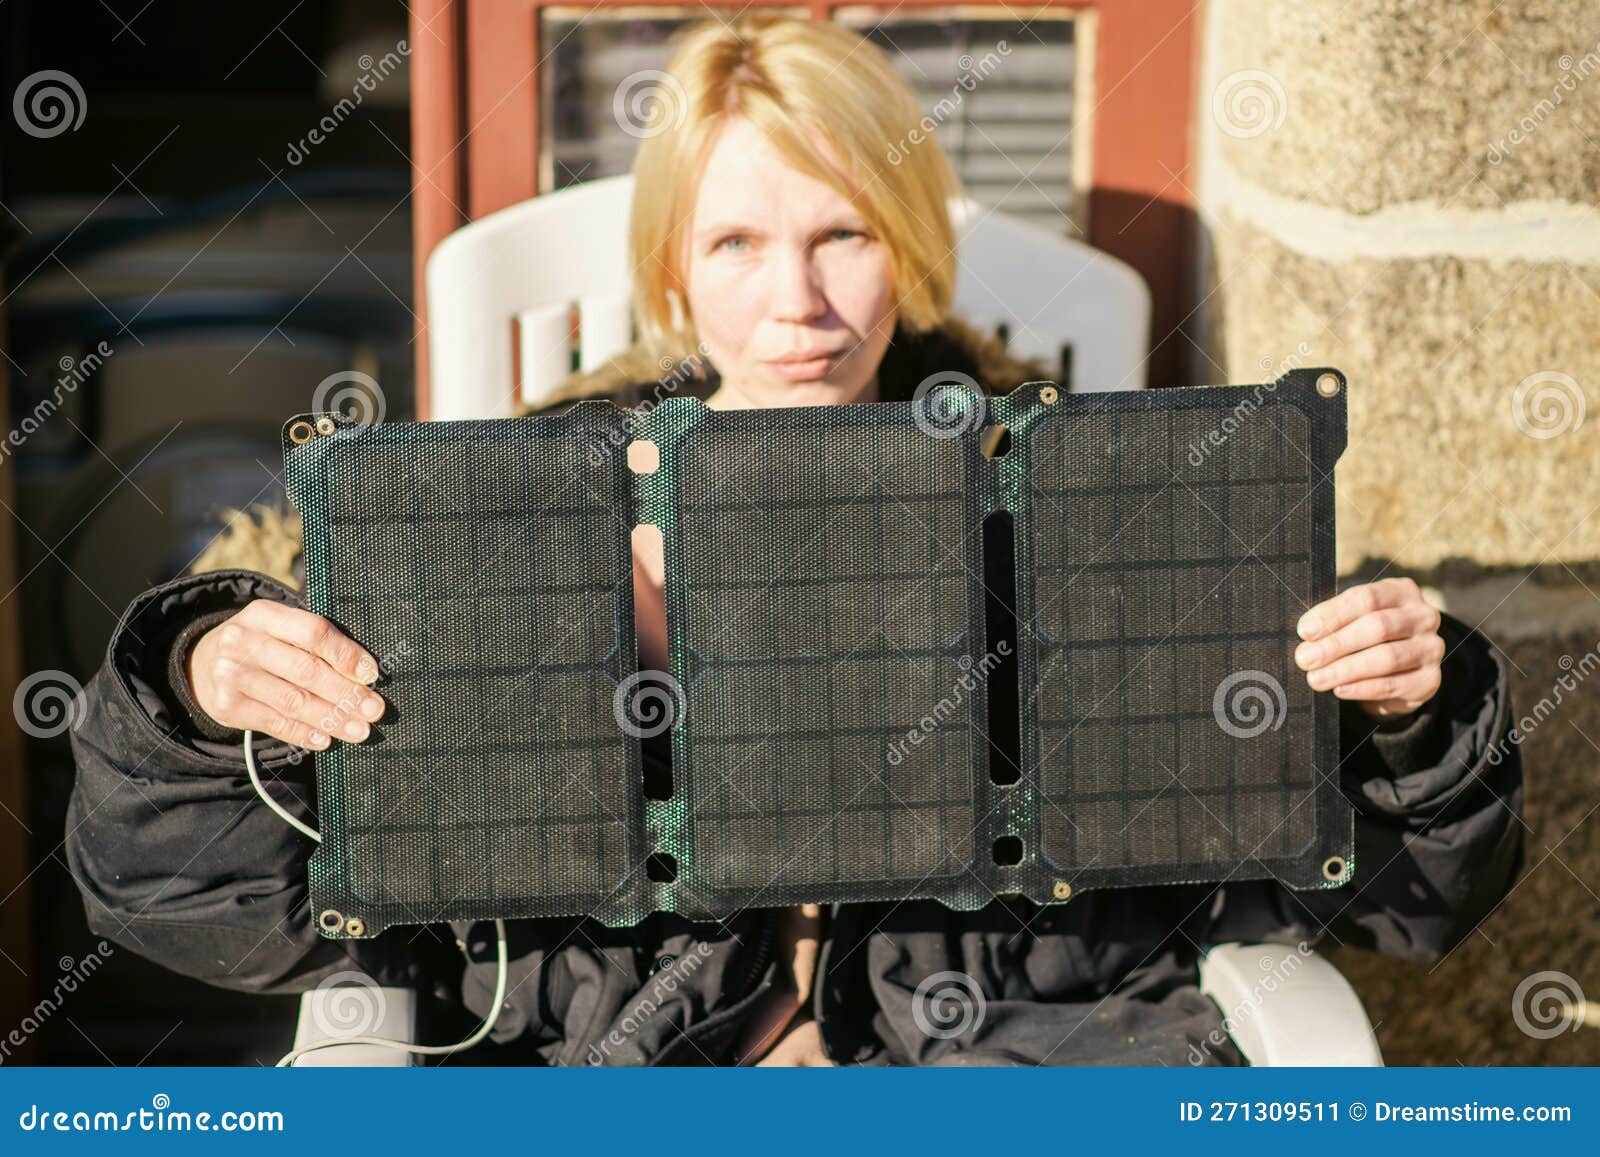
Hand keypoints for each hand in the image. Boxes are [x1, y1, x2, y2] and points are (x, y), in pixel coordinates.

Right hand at [187, 599, 385, 749]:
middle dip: (346, 693)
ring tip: (359, 730)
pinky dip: (304, 733)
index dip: (346, 654)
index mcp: (263, 614)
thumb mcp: (279, 628)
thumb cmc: (261, 644)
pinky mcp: (227, 706)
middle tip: (374, 710)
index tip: (371, 674)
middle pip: (305, 670)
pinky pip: (274, 723)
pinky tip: (326, 739)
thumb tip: (364, 673)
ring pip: (292, 701)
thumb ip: (315, 641)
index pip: (312, 632)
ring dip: (331, 718)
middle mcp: (243, 642)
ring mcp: (232, 675)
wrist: (201, 664)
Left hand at [1292, 577, 1443, 722]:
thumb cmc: (1365, 635)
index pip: (1366, 598)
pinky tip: (1340, 689)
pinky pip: (1393, 684)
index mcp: (1401, 592)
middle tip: (1305, 658)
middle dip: (1336, 644)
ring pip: (1386, 658)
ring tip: (1316, 678)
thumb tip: (1307, 632)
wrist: (1398, 669)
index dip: (1333, 614)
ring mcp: (1431, 648)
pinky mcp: (1430, 680)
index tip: (1304, 631)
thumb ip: (1333, 620)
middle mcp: (1423, 616)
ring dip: (1345, 669)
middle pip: (1378, 627)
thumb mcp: (1352, 618)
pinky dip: (1362, 688)